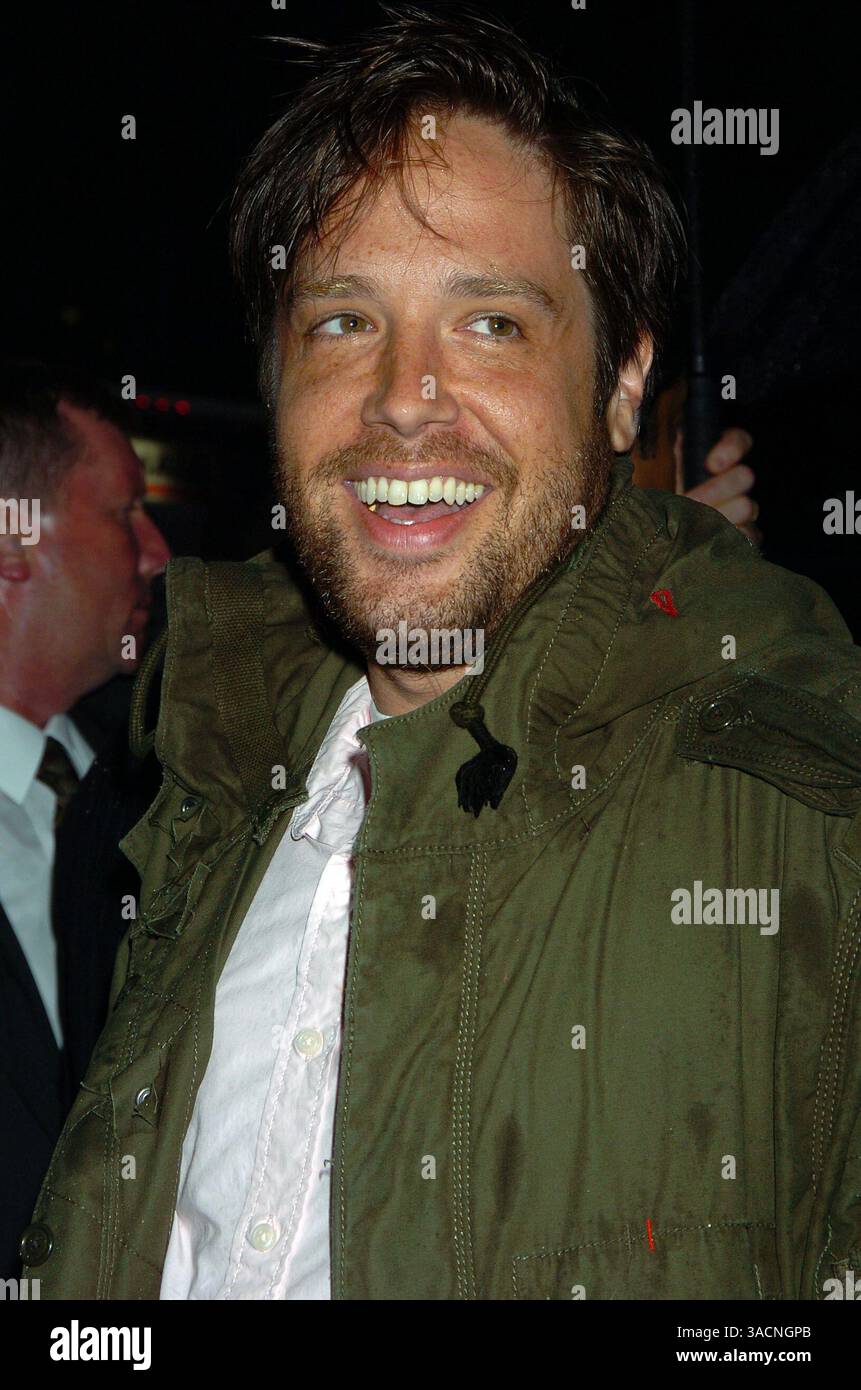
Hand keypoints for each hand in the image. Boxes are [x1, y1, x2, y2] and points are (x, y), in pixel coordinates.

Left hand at [675, 427, 761, 545]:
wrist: (668, 532)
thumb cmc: (671, 494)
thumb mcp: (671, 467)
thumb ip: (680, 446)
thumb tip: (678, 431)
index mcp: (722, 456)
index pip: (739, 441)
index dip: (731, 449)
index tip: (712, 464)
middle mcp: (739, 479)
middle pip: (745, 476)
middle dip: (717, 489)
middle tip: (692, 500)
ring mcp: (747, 507)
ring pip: (748, 507)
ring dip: (719, 515)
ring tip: (694, 523)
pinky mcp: (749, 534)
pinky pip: (750, 535)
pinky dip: (729, 537)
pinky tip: (709, 538)